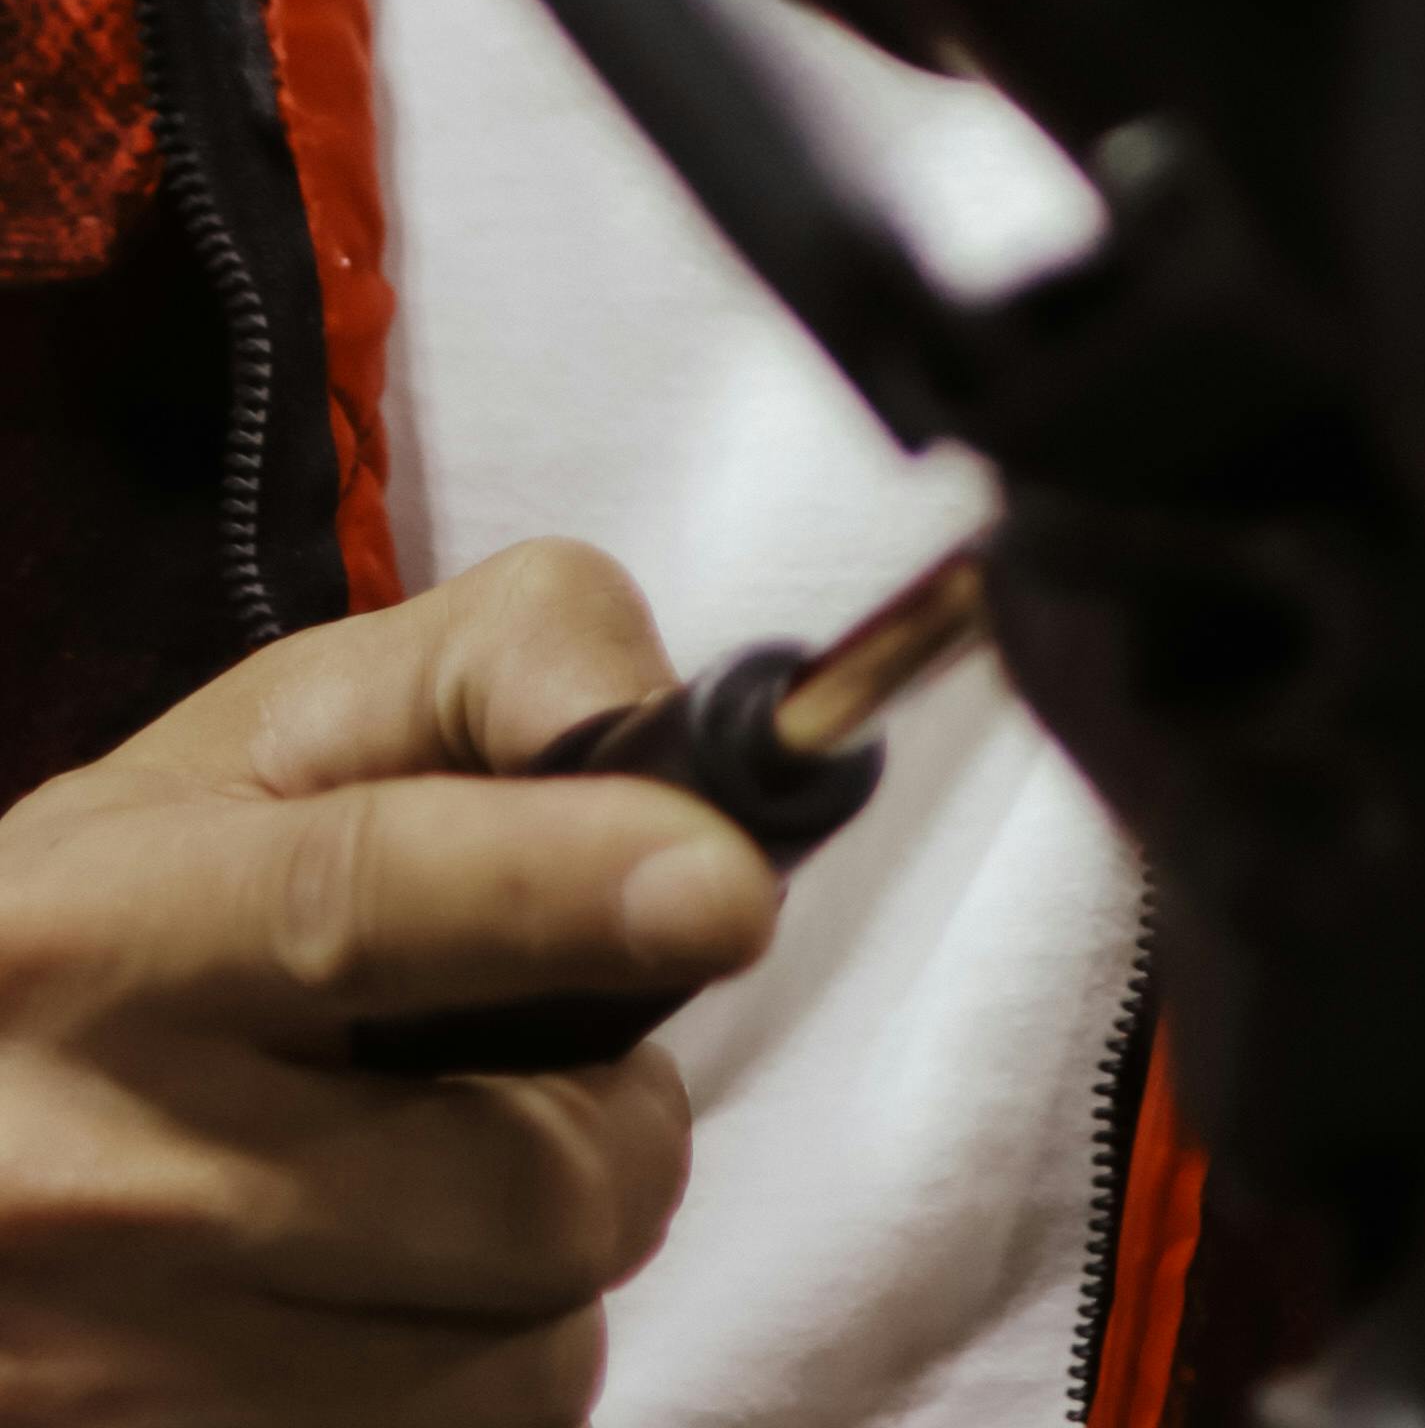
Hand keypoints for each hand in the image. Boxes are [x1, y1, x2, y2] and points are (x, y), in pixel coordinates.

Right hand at [0, 536, 777, 1421]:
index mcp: (105, 933)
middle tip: (555, 1073)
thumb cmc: (122, 916)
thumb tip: (677, 738)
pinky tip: (388, 1303)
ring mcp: (117, 1367)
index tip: (727, 888)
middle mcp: (94, 1163)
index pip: (358, 901)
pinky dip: (476, 1378)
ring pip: (523, 1360)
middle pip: (522, 1188)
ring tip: (449, 1187)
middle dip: (617, 1127)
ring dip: (547, 1273)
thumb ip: (489, 672)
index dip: (565, 888)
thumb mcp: (257, 746)